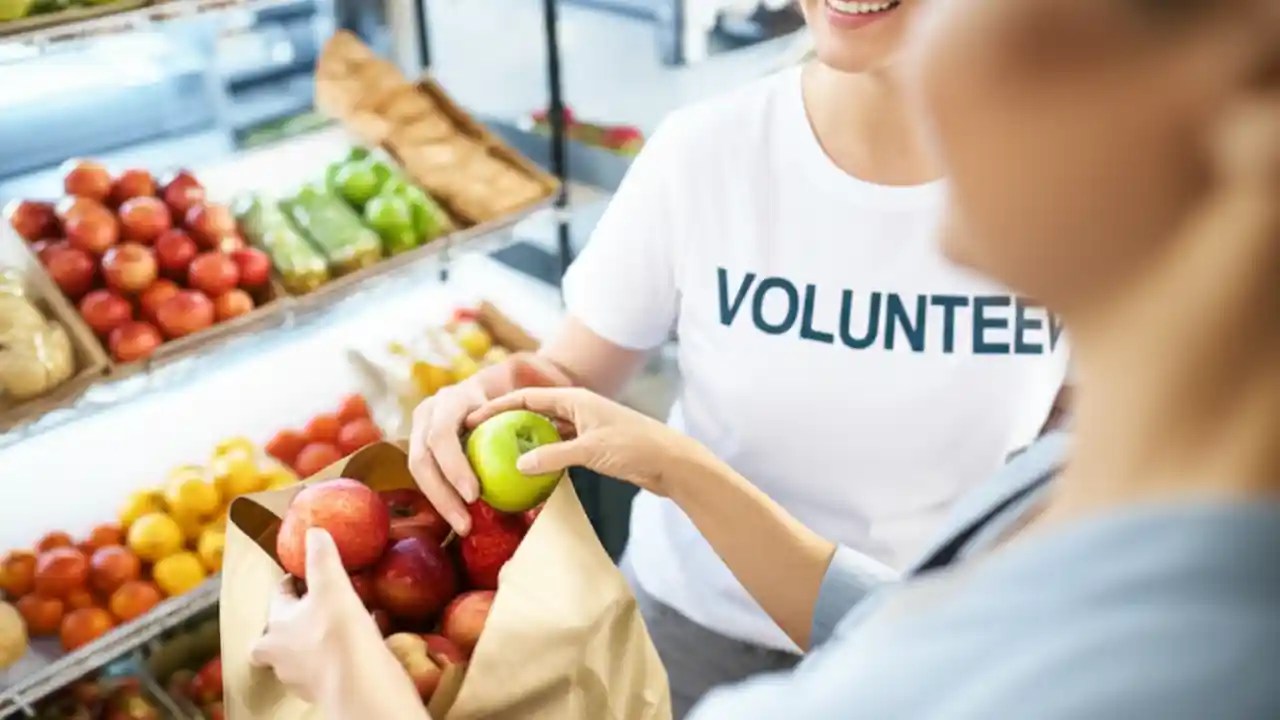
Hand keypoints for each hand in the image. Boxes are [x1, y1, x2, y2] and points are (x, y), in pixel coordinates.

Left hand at [249, 529, 382, 703]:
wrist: (360, 684)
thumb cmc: (337, 631)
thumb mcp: (331, 584)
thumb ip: (321, 557)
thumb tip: (313, 530)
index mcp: (274, 628)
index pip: (277, 599)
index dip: (291, 584)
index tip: (307, 574)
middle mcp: (280, 656)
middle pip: (277, 636)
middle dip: (291, 623)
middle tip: (314, 609)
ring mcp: (299, 678)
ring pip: (300, 654)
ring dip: (314, 640)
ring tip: (340, 625)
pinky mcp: (323, 691)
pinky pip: (325, 668)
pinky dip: (336, 656)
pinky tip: (357, 646)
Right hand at [408, 352, 572, 533]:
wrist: (482, 390)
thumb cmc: (504, 401)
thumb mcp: (512, 405)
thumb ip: (519, 426)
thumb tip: (532, 464)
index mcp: (449, 401)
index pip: (442, 436)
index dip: (454, 467)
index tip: (473, 495)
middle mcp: (427, 414)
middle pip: (421, 460)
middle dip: (441, 495)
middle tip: (465, 523)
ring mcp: (418, 430)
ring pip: (418, 472)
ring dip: (440, 502)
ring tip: (463, 526)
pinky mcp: (419, 446)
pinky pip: (425, 477)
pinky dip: (442, 498)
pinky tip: (461, 517)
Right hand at [466, 387, 713, 497]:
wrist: (672, 462)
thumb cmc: (636, 448)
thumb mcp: (591, 451)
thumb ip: (554, 456)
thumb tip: (518, 466)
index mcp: (574, 399)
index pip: (525, 398)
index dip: (496, 407)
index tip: (470, 420)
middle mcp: (576, 408)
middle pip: (530, 412)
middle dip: (503, 424)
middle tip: (476, 441)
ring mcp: (583, 428)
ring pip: (543, 432)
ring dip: (521, 442)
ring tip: (493, 457)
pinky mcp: (590, 446)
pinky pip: (556, 448)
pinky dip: (540, 457)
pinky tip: (525, 472)